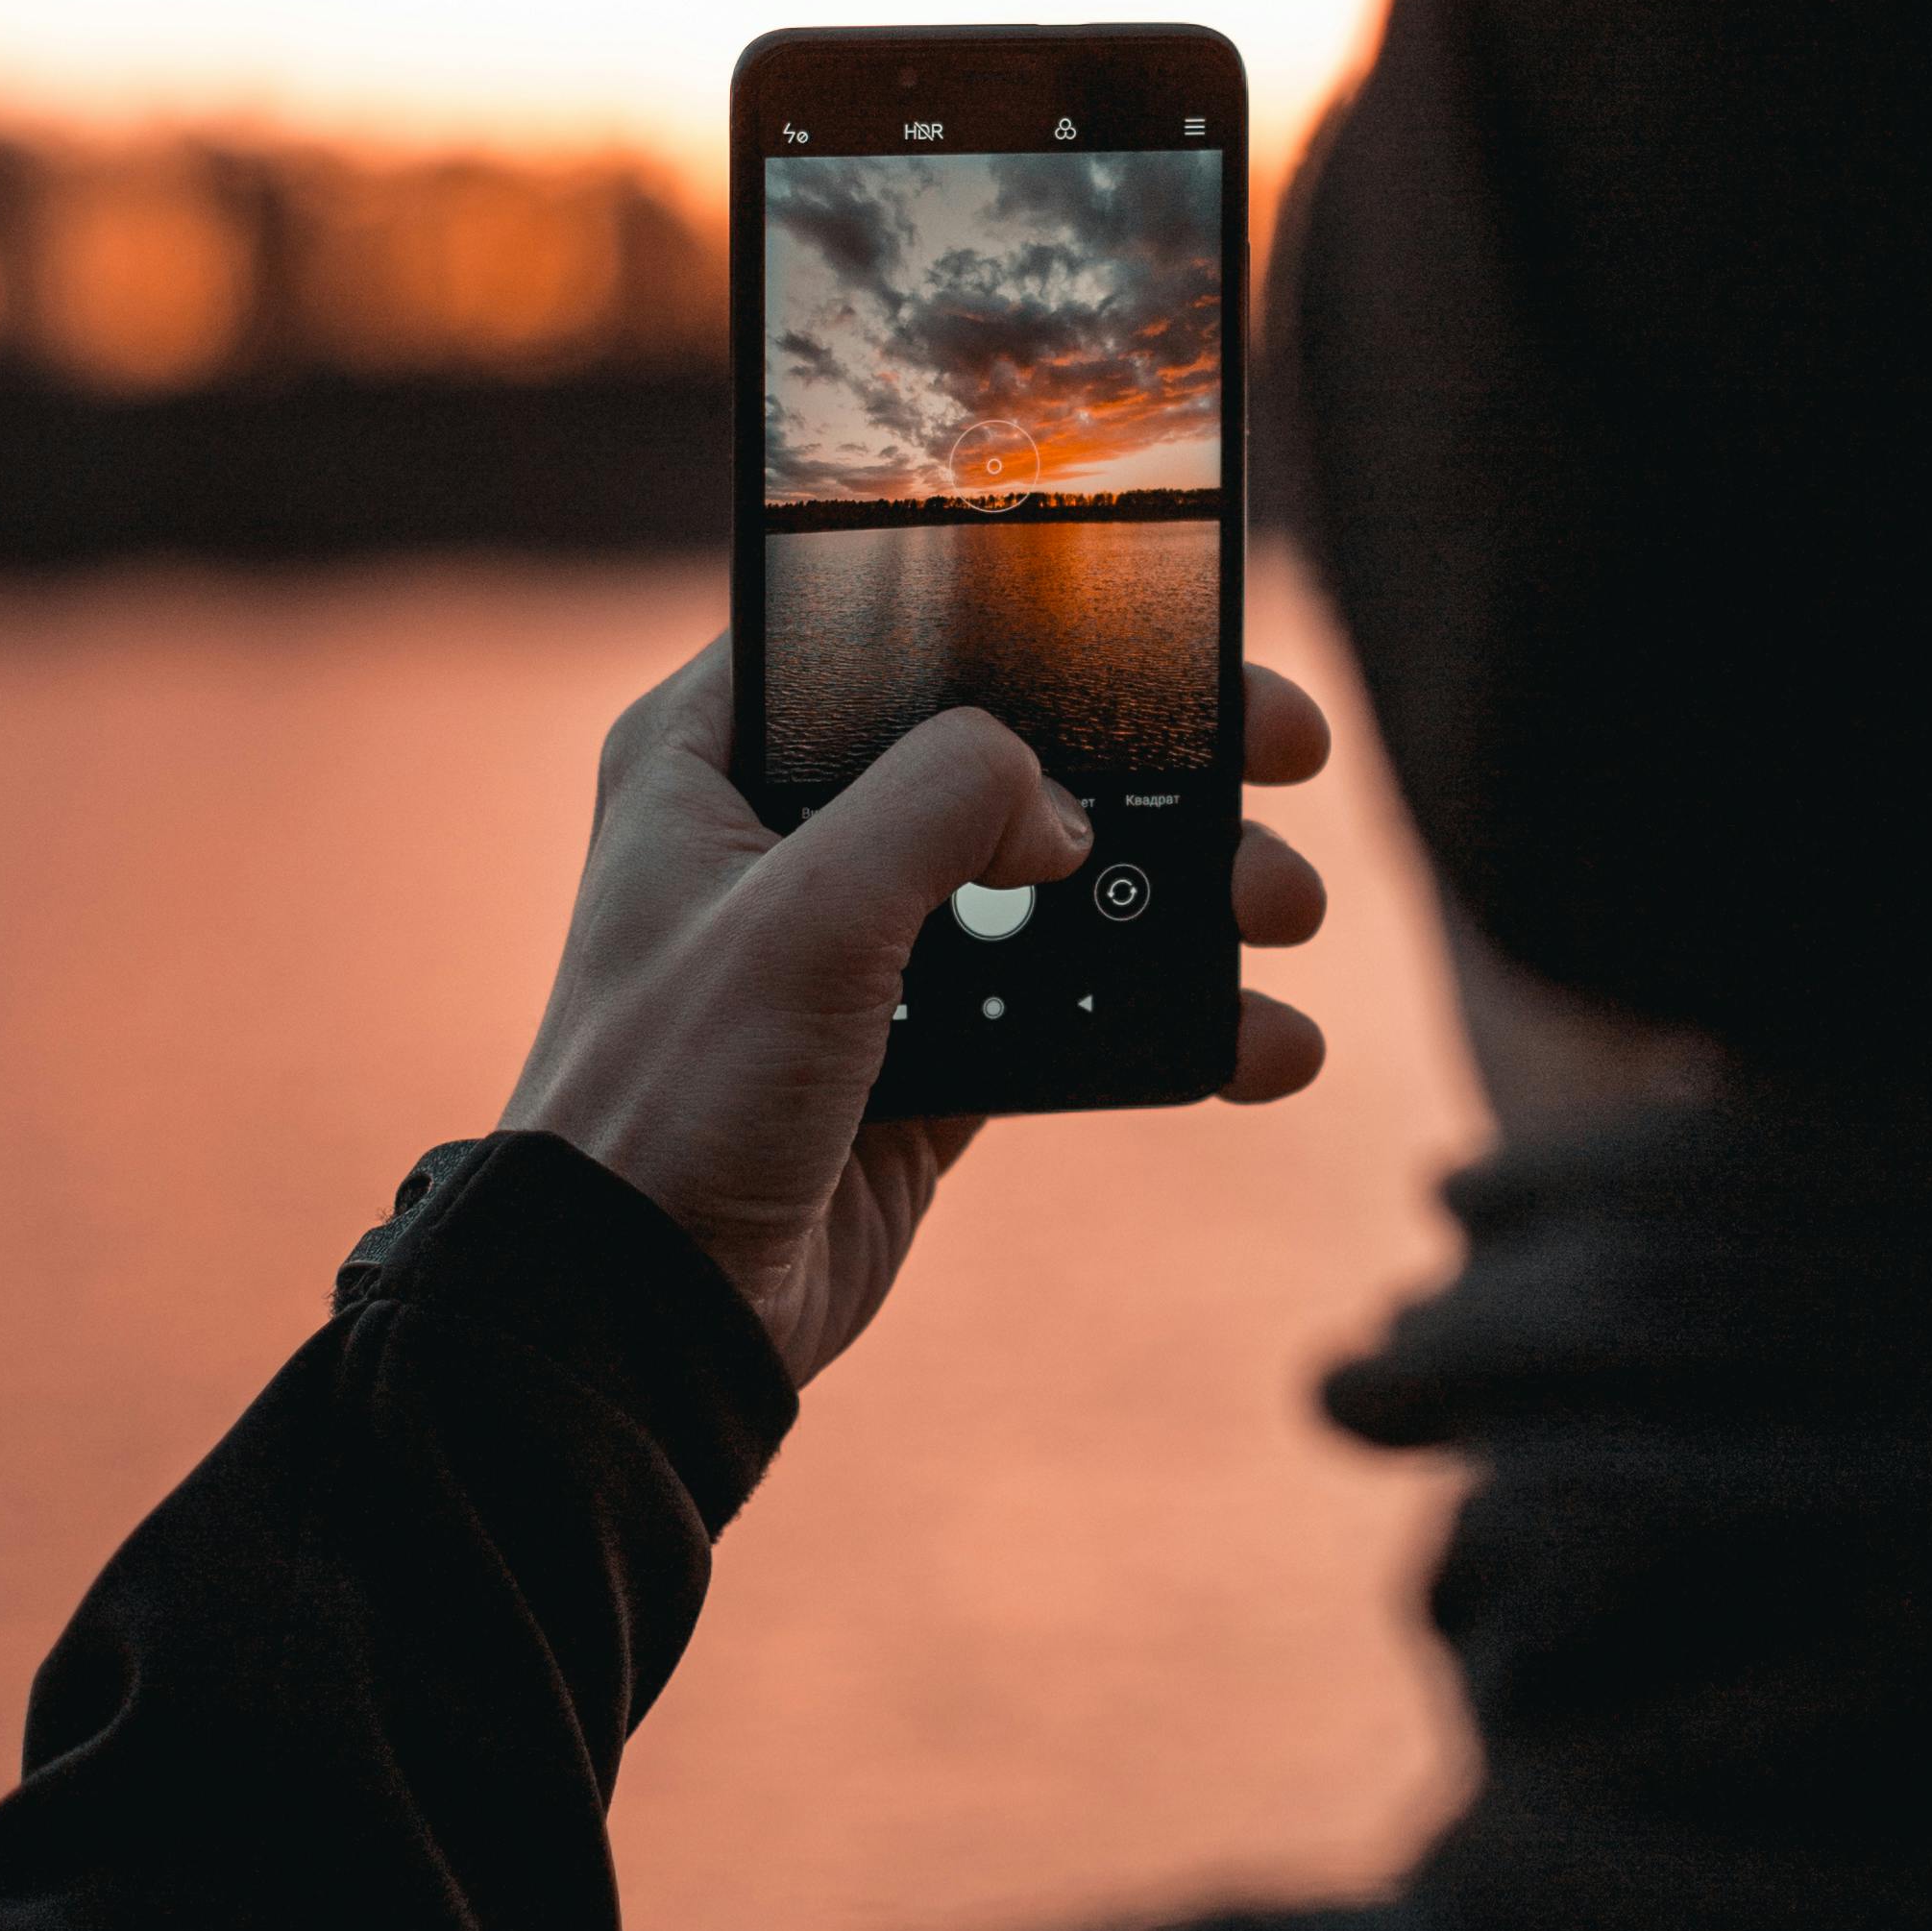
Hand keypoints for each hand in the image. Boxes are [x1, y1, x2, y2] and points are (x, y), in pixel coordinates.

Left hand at [497, 638, 1331, 1387]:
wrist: (646, 1314)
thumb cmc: (674, 1094)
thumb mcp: (808, 908)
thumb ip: (942, 801)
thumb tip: (1063, 808)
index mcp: (716, 753)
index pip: (891, 630)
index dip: (1031, 616)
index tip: (1164, 616)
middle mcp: (794, 831)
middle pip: (1012, 748)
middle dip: (1162, 756)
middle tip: (1281, 748)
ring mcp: (872, 946)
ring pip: (1062, 880)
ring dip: (1187, 889)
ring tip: (1286, 908)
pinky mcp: (932, 1055)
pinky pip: (1075, 1006)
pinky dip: (1170, 1017)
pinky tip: (1263, 1040)